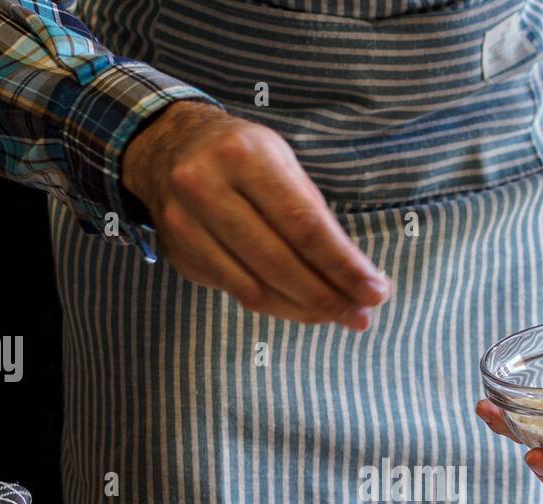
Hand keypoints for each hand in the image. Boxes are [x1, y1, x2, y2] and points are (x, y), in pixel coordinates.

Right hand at [122, 101, 388, 328]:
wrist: (166, 148)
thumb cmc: (242, 157)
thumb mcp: (281, 163)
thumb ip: (316, 217)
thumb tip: (360, 275)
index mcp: (245, 156)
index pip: (304, 225)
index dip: (343, 266)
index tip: (376, 292)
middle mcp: (207, 188)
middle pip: (279, 262)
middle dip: (328, 296)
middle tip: (362, 316)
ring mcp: (186, 225)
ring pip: (256, 287)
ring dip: (305, 309)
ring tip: (339, 316)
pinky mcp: (181, 254)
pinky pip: (237, 292)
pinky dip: (277, 306)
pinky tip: (303, 308)